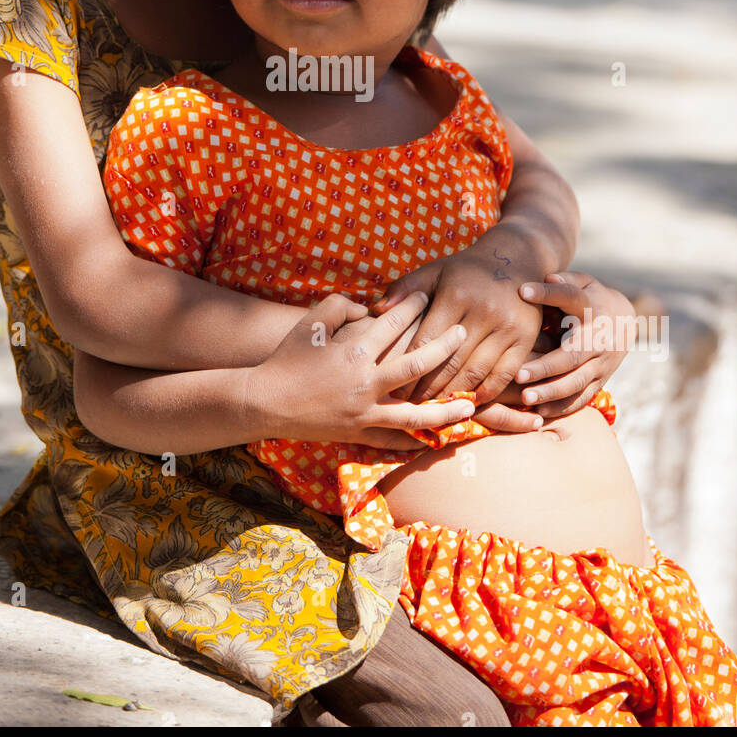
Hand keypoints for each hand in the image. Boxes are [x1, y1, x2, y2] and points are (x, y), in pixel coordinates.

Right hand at [248, 291, 473, 451]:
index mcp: (354, 352)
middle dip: (445, 347)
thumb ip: (342, 306)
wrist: (265, 402)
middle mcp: (365, 383)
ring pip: (416, 414)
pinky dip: (416, 441)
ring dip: (446, 409)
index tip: (430, 296)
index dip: (414, 307)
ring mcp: (363, 413)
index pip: (394, 325)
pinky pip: (393, 441)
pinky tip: (437, 439)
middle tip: (463, 334)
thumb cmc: (287, 357)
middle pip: (418, 364)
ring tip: (470, 404)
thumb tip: (368, 309)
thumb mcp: (310, 322)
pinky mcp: (357, 434)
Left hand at [373, 247, 543, 420]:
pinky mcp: (525, 338)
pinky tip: (469, 402)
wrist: (515, 259)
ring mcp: (507, 327)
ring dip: (453, 395)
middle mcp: (484, 311)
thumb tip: (377, 311)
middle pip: (450, 362)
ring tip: (435, 410)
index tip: (394, 390)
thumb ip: (405, 289)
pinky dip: (486, 392)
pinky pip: (503, 374)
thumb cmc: (465, 270)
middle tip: (409, 408)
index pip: (426, 342)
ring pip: (475, 372)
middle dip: (427, 389)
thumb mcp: (435, 271)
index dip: (408, 370)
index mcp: (456, 295)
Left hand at [513, 271, 633, 418]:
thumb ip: (564, 280)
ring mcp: (602, 363)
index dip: (548, 293)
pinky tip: (539, 414)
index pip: (570, 297)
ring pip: (577, 382)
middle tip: (518, 374)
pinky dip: (562, 407)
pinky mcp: (601, 381)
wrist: (625, 321)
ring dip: (551, 392)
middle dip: (545, 366)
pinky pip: (582, 398)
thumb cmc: (590, 298)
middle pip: (572, 355)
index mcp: (591, 307)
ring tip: (525, 399)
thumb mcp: (582, 283)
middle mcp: (599, 338)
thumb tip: (545, 276)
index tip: (523, 290)